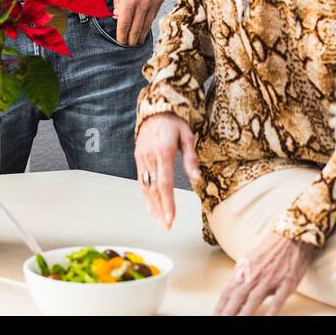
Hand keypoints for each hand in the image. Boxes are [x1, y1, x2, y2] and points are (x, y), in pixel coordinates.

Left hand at [111, 0, 168, 45]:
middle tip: (128, 46)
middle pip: (136, 29)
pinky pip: (153, 16)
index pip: (124, 25)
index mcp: (129, 1)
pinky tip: (146, 27)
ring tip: (137, 42)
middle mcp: (141, 5)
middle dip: (131, 40)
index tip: (120, 42)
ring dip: (141, 36)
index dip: (121, 36)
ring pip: (146, 26)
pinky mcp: (160, 0)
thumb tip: (116, 13)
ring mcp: (152, 3)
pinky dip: (148, 25)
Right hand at [134, 113, 200, 229]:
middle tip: (166, 227)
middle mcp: (149, 156)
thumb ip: (191, 158)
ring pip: (145, 187)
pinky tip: (150, 206)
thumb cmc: (174, 121)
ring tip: (159, 221)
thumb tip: (197, 178)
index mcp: (163, 152)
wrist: (155, 107)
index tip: (170, 219)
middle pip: (154, 189)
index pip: (165, 183)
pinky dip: (145, 195)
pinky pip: (141, 179)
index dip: (167, 203)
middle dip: (160, 210)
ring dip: (152, 206)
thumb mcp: (187, 135)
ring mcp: (141, 157)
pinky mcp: (138, 156)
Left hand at [214, 231, 313, 315]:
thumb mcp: (250, 260)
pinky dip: (271, 312)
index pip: (227, 291)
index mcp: (244, 269)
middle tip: (221, 322)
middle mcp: (254, 274)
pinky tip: (266, 319)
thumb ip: (242, 276)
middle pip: (237, 297)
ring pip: (253, 300)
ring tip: (237, 324)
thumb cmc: (270, 249)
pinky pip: (278, 300)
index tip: (215, 316)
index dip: (220, 306)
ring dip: (244, 314)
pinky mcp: (287, 283)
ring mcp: (270, 279)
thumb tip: (231, 292)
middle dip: (228, 312)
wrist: (292, 236)